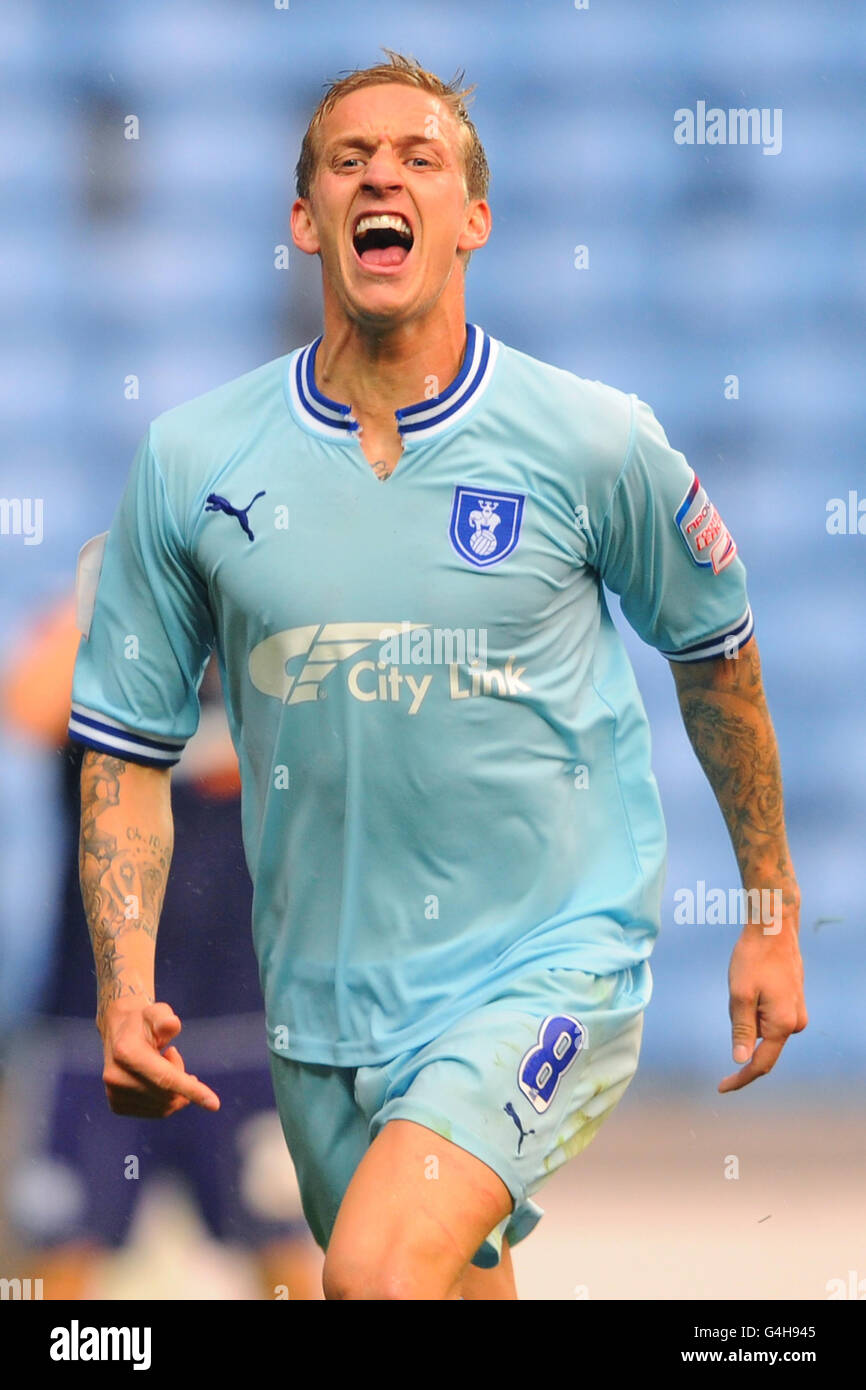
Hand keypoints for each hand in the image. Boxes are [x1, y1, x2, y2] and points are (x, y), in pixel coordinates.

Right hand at [100, 999, 220, 1116]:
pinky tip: (158, 1080)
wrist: (118, 1032)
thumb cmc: (144, 1022)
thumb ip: (165, 1018)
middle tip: (172, 1054)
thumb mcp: (156, 1012)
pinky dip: (166, 1099)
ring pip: (164, 1106)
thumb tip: (171, 1025)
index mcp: (126, 1053)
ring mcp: (114, 1094)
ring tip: (163, 1064)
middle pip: (168, 1094)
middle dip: (182, 1078)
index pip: (165, 1078)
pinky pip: (156, 1111)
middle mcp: (116, 1077)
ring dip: (175, 1089)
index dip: (191, 1091)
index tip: (215, 1105)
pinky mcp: (117, 1106)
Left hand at [719, 924, 806, 1092]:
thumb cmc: (754, 959)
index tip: (721, 1087)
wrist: (774, 930)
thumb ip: (741, 1029)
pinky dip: (755, 1007)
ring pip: (763, 1028)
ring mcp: (797, 1013)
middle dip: (741, 1029)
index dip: (741, 1078)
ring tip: (745, 983)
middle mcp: (795, 1024)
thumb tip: (740, 1060)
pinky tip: (754, 983)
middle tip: (735, 994)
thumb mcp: (740, 995)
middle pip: (760, 1043)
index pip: (760, 1063)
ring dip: (747, 1015)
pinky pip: (768, 1016)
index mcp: (782, 1025)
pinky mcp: (794, 1003)